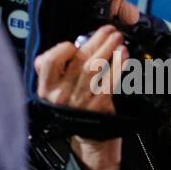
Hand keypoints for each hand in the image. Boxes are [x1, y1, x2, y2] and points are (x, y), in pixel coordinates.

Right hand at [34, 24, 124, 169]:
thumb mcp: (56, 90)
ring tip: (118, 39)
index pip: (47, 62)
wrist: (89, 139)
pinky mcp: (100, 106)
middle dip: (95, 42)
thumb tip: (78, 44)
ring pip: (95, 68)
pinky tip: (124, 56)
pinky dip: (118, 66)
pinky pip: (111, 81)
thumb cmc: (74, 108)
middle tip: (109, 31)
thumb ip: (59, 69)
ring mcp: (81, 101)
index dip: (61, 50)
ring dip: (109, 50)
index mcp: (46, 88)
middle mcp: (61, 95)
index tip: (74, 44)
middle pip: (78, 61)